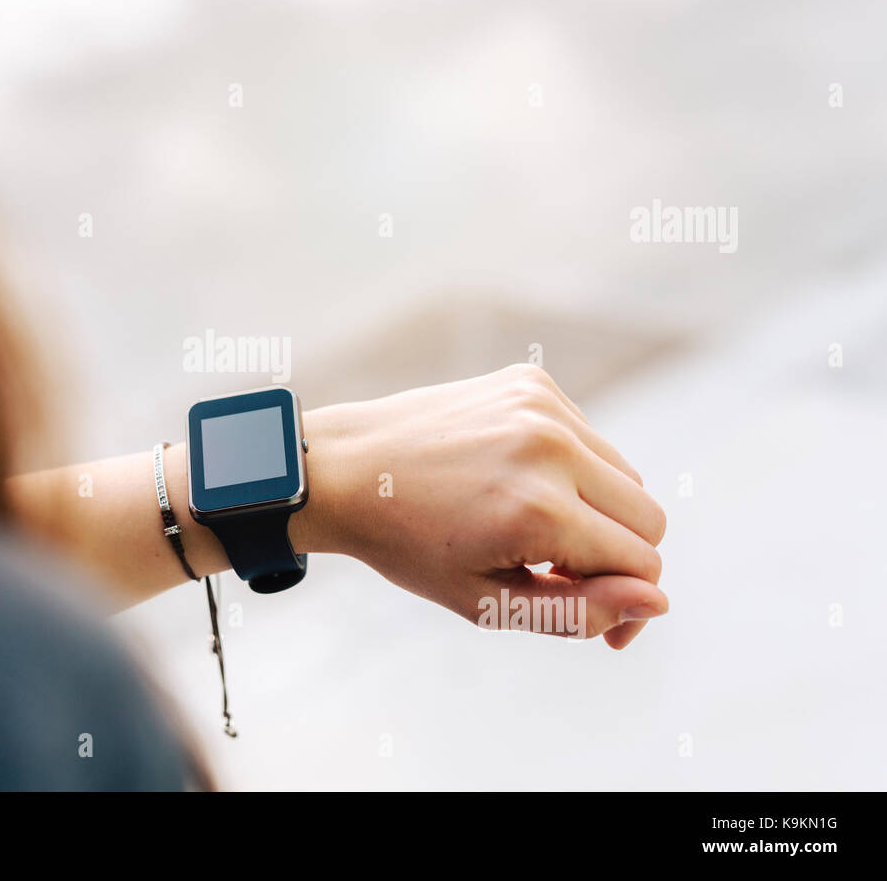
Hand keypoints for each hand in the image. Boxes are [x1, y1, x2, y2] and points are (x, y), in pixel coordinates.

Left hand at [291, 364, 666, 648]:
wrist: (346, 469)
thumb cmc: (410, 544)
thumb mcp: (487, 601)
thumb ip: (578, 611)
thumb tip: (657, 602)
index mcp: (539, 511)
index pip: (642, 562)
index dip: (626, 602)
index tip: (596, 620)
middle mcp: (549, 449)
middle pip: (648, 516)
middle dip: (617, 554)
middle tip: (556, 571)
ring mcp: (541, 407)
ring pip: (626, 475)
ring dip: (595, 509)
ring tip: (530, 526)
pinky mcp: (531, 382)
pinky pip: (590, 437)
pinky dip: (570, 466)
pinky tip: (513, 478)